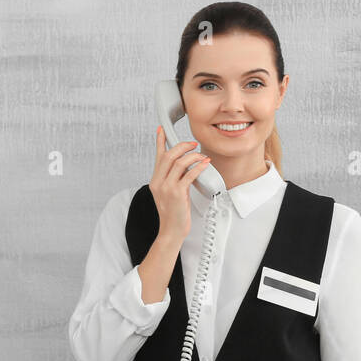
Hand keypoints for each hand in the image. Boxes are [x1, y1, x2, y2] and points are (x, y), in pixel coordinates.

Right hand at [149, 125, 210, 241]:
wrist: (171, 230)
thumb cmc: (173, 212)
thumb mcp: (169, 192)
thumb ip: (174, 178)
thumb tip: (185, 165)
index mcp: (155, 180)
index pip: (157, 156)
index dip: (159, 141)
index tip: (161, 130)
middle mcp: (158, 182)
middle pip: (168, 156)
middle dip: (182, 146)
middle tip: (193, 144)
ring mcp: (167, 188)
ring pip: (179, 163)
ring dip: (193, 156)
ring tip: (201, 156)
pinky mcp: (177, 194)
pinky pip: (188, 175)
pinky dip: (198, 167)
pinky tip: (205, 164)